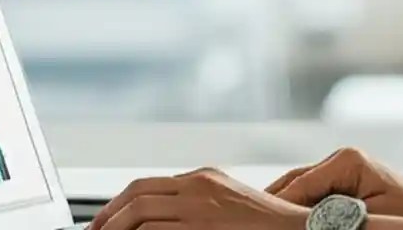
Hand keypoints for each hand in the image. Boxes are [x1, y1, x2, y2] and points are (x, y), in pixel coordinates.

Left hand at [91, 167, 309, 229]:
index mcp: (203, 178)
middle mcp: (198, 188)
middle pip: (135, 198)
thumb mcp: (228, 203)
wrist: (300, 229)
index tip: (102, 224)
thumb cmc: (267, 225)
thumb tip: (157, 219)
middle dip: (107, 219)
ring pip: (140, 217)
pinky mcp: (203, 229)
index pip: (144, 186)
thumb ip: (196, 205)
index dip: (116, 206)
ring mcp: (201, 209)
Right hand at [267, 147, 402, 218]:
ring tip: (259, 219)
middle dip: (270, 202)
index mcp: (345, 161)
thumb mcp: (364, 217)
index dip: (274, 206)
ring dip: (280, 204)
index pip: (297, 185)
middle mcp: (339, 158)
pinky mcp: (343, 179)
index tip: (254, 220)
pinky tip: (283, 220)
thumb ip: (327, 215)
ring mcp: (340, 167)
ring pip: (297, 187)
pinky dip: (296, 206)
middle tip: (248, 220)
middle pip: (291, 182)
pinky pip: (311, 193)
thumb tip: (294, 218)